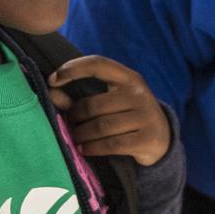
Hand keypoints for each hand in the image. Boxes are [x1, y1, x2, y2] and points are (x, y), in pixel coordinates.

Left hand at [48, 56, 170, 166]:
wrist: (162, 138)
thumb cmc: (128, 115)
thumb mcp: (111, 101)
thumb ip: (81, 97)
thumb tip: (52, 93)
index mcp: (129, 77)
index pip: (98, 64)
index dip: (73, 68)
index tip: (52, 79)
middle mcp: (138, 93)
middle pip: (93, 105)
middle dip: (74, 116)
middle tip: (69, 123)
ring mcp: (145, 116)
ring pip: (100, 127)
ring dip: (81, 135)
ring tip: (75, 138)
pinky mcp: (147, 139)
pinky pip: (111, 144)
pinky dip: (93, 148)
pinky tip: (85, 149)